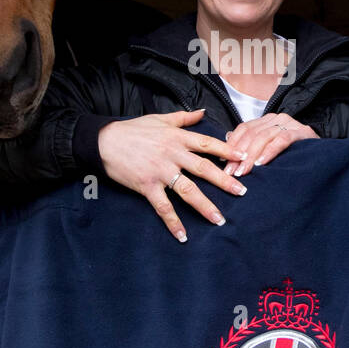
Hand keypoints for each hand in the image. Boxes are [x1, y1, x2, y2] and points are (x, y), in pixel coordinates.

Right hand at [96, 108, 245, 241]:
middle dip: (225, 181)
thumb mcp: (160, 119)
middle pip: (204, 169)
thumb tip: (203, 112)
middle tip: (242, 191)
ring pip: (188, 190)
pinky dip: (173, 222)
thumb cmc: (133, 129)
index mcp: (177, 138)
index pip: (207, 144)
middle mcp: (172, 155)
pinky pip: (163, 207)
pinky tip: (183, 235)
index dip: (227, 151)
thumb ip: (183, 118)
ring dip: (205, 206)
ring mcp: (160, 172)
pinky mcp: (147, 186)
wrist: (104, 141)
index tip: (245, 158)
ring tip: (219, 219)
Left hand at [223, 113, 317, 177]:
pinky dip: (270, 152)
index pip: (243, 129)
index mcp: (266, 120)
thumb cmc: (293, 153)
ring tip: (243, 171)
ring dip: (251, 156)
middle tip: (230, 173)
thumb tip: (225, 153)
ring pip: (264, 137)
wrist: (323, 153)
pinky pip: (282, 140)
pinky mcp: (301, 132)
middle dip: (238, 154)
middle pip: (251, 134)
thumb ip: (251, 147)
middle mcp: (276, 118)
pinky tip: (262, 163)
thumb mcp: (269, 148)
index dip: (231, 145)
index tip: (221, 163)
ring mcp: (289, 123)